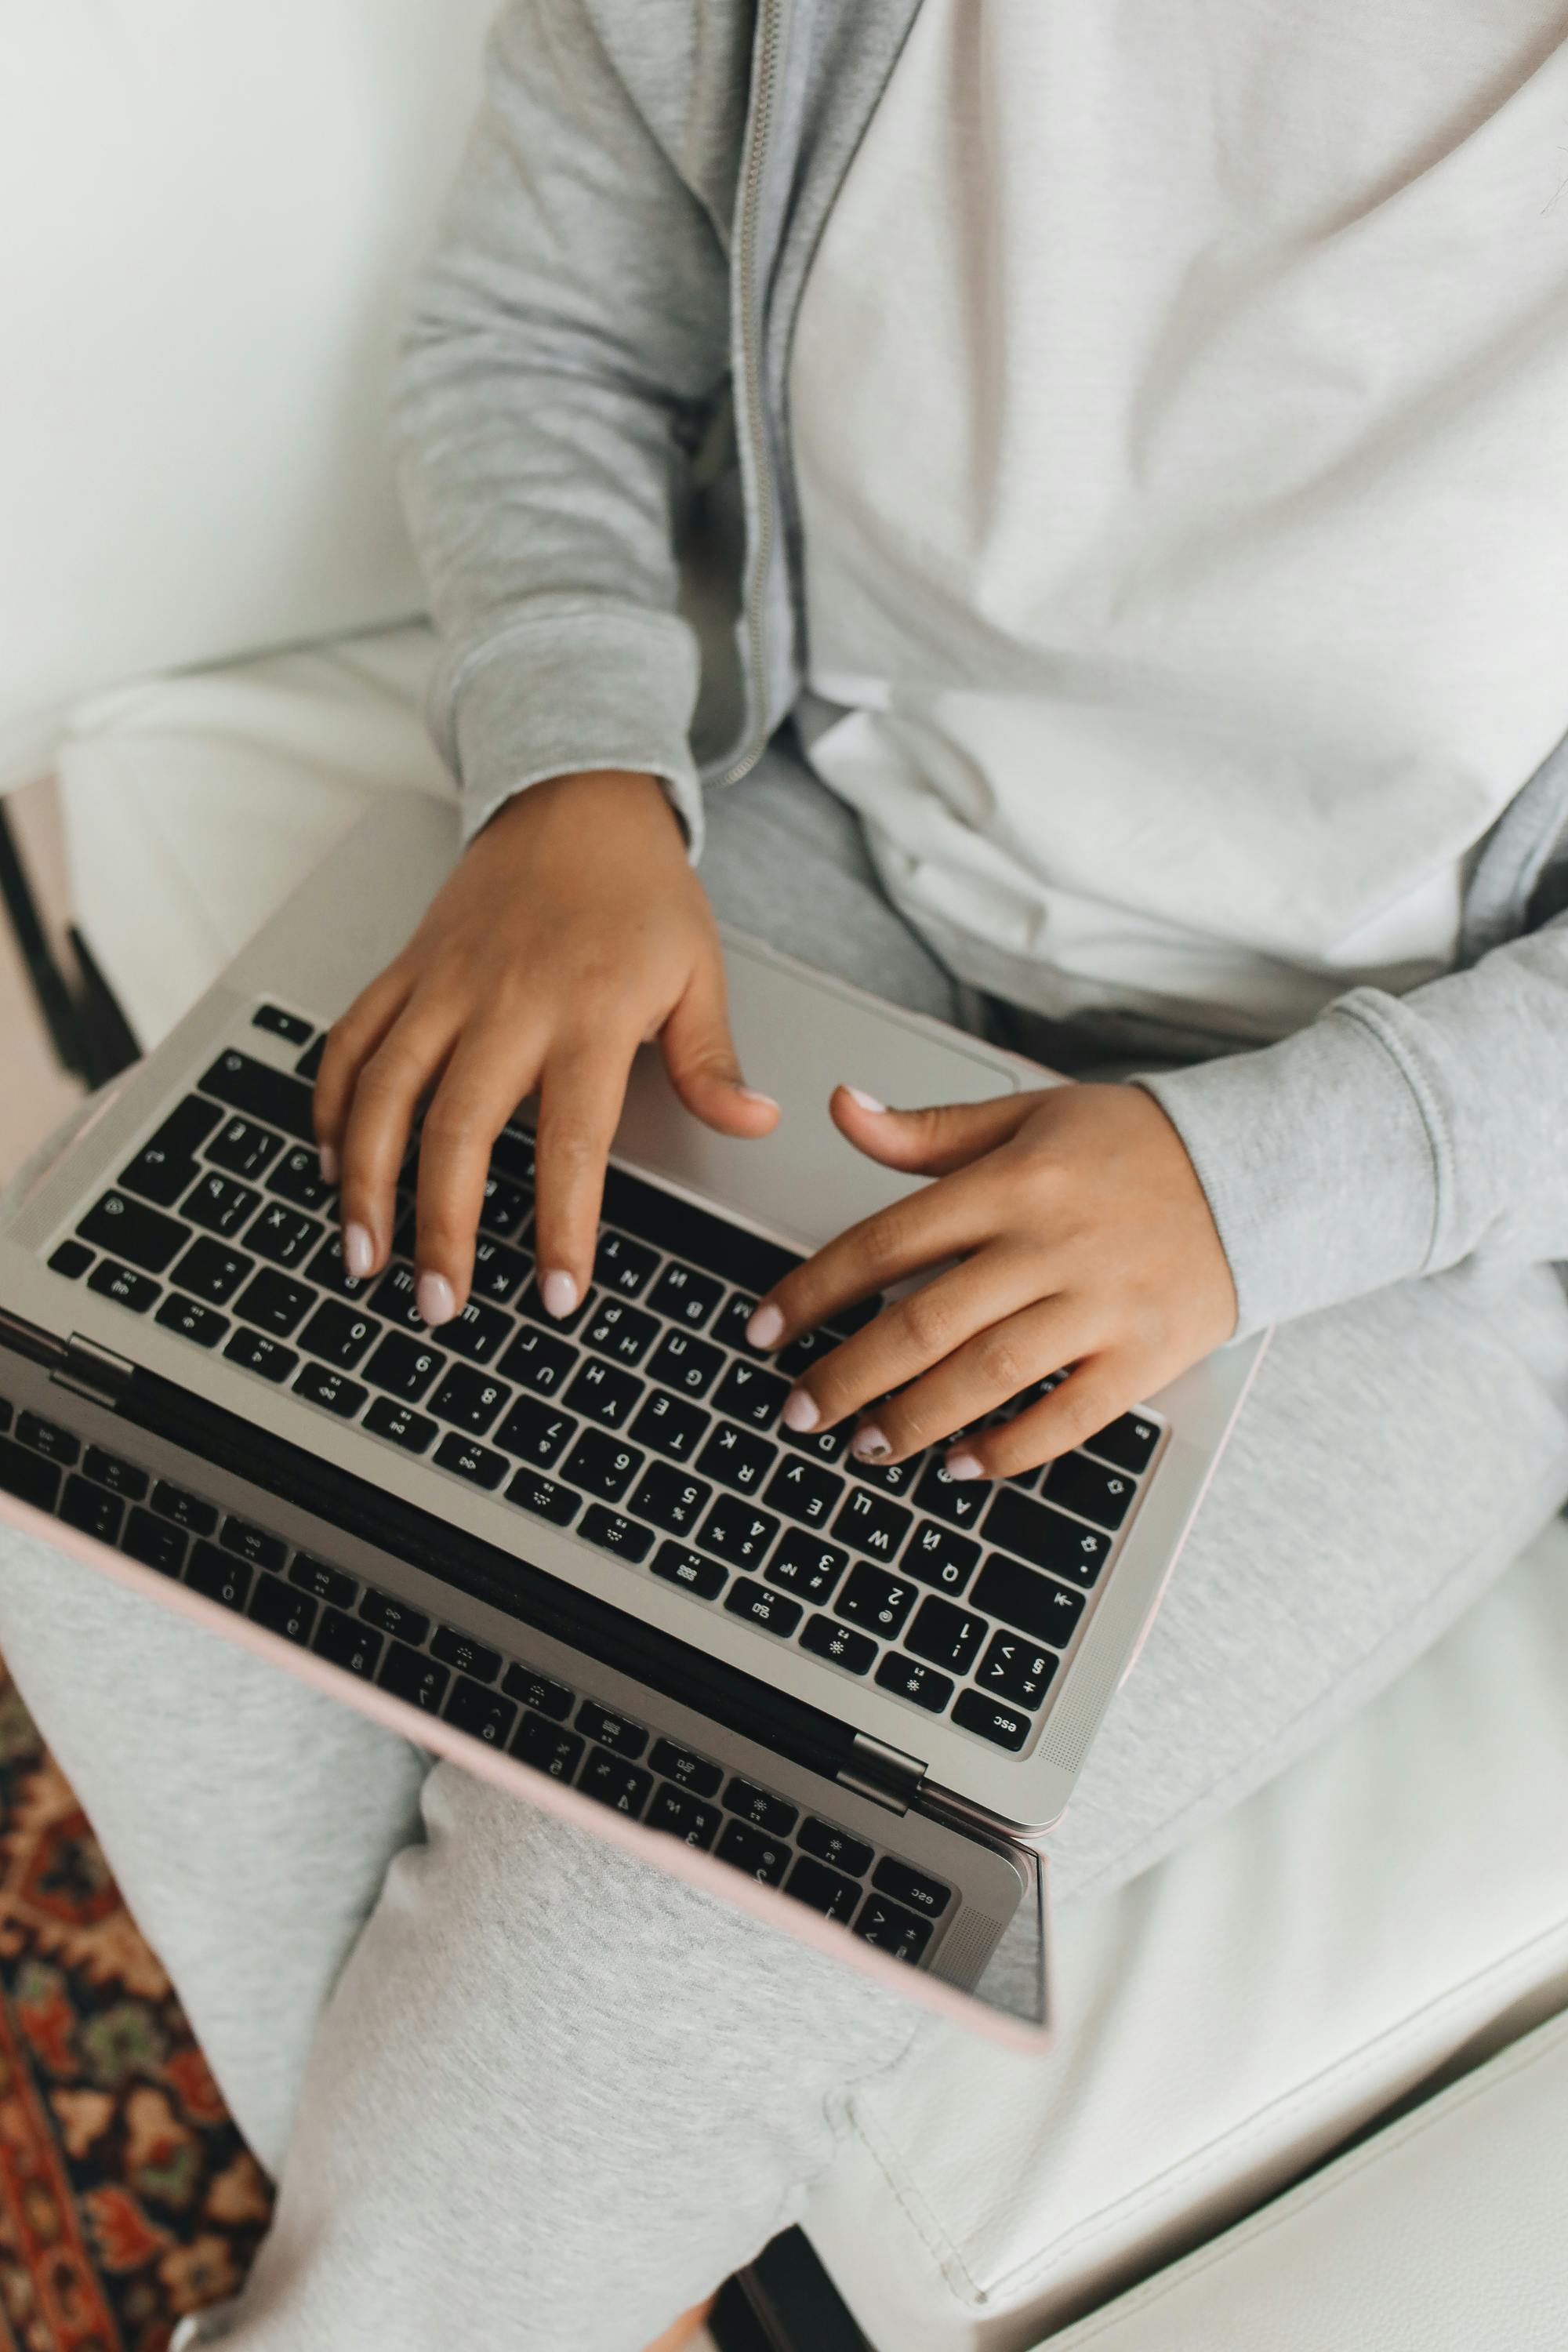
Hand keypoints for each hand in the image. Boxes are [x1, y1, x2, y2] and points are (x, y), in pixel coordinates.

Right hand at [312, 770, 778, 1323]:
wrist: (575, 797)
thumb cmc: (641, 892)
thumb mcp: (699, 970)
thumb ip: (712, 1059)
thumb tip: (753, 1124)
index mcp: (590, 1013)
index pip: (572, 1142)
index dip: (562, 1227)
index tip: (558, 1297)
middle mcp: (506, 1003)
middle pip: (456, 1131)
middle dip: (442, 1229)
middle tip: (440, 1306)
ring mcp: (444, 986)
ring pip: (382, 1092)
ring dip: (365, 1182)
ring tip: (364, 1256)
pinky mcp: (405, 971)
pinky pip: (350, 1043)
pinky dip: (331, 1107)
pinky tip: (330, 1166)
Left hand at [745, 1081, 1234, 1479]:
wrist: (1262, 1171)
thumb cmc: (1135, 1145)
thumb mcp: (1030, 1115)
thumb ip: (930, 1130)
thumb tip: (845, 1108)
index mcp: (1012, 1182)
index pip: (887, 1241)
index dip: (814, 1291)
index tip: (764, 1329)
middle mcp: (1050, 1244)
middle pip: (924, 1322)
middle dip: (847, 1375)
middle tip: (797, 1410)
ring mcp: (1101, 1304)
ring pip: (987, 1377)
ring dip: (915, 1420)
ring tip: (865, 1444)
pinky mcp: (1148, 1354)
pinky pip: (1068, 1417)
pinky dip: (1010, 1450)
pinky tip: (962, 1466)